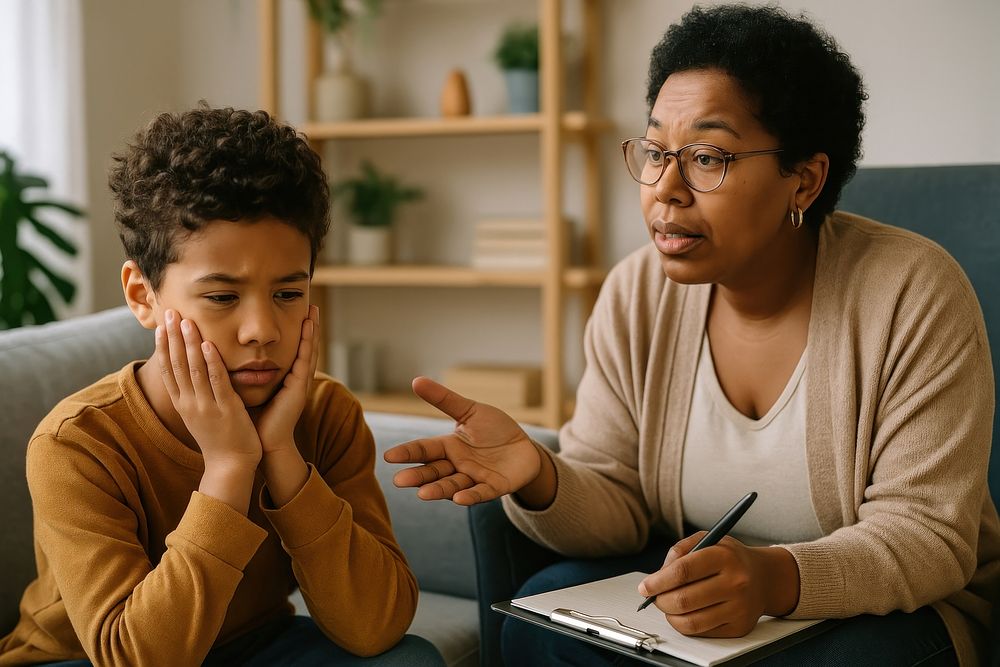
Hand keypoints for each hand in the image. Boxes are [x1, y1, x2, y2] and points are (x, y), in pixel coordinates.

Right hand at [156, 309, 261, 470]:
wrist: (230, 466)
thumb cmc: (219, 439)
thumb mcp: (200, 415)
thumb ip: (194, 395)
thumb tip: (190, 375)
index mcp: (182, 404)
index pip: (168, 370)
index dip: (162, 347)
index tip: (160, 326)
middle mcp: (189, 403)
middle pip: (176, 365)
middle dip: (172, 337)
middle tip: (169, 313)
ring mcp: (206, 406)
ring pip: (194, 370)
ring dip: (188, 343)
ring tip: (186, 321)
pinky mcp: (225, 409)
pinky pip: (216, 381)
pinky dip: (211, 362)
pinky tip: (207, 344)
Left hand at [252, 305, 319, 454]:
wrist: (259, 447)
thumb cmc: (251, 422)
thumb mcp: (247, 393)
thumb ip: (243, 377)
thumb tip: (225, 359)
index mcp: (284, 380)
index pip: (292, 350)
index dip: (295, 332)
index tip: (295, 312)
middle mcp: (294, 379)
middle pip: (304, 347)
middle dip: (309, 326)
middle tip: (311, 304)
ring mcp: (299, 384)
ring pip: (309, 350)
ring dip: (312, 330)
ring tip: (314, 311)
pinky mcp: (298, 389)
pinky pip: (304, 361)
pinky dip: (307, 343)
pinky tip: (306, 327)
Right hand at [383, 377, 543, 504]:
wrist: (525, 448)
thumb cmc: (495, 429)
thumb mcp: (470, 411)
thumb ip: (444, 399)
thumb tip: (415, 380)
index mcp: (449, 447)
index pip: (424, 450)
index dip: (408, 453)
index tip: (389, 457)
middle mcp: (458, 465)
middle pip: (434, 471)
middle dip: (417, 476)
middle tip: (399, 481)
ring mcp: (474, 478)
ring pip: (453, 485)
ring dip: (438, 490)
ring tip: (423, 494)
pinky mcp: (494, 487)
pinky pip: (481, 493)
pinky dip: (470, 496)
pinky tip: (458, 499)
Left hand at [637, 533, 799, 636]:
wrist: (765, 577)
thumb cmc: (730, 557)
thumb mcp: (707, 539)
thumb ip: (679, 551)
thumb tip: (657, 576)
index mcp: (724, 556)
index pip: (683, 572)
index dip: (658, 581)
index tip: (645, 586)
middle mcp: (735, 582)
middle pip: (684, 600)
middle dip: (660, 601)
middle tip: (654, 597)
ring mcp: (739, 608)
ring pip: (691, 621)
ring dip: (671, 616)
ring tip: (668, 605)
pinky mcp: (739, 627)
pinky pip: (703, 632)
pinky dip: (686, 625)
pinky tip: (685, 614)